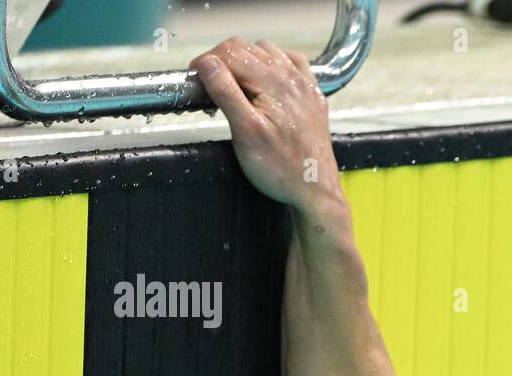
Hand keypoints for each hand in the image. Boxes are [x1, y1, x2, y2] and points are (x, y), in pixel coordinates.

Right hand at [190, 38, 342, 214]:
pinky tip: (266, 81)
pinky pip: (292, 63)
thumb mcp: (245, 131)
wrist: (316, 191)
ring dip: (246, 61)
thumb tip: (206, 62)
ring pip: (267, 52)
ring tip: (235, 87)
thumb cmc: (280, 168)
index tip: (195, 81)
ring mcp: (305, 85)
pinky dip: (273, 64)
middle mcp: (293, 76)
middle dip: (222, 62)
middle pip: (246, 48)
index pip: (229, 52)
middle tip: (211, 89)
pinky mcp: (313, 96)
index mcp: (274, 82)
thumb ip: (225, 92)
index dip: (206, 63)